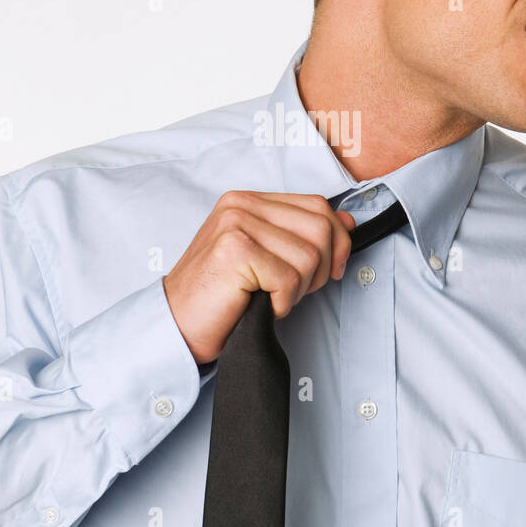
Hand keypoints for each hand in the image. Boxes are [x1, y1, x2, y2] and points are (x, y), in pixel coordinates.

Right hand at [162, 191, 357, 364]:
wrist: (177, 326)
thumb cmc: (220, 297)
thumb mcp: (266, 258)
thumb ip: (301, 236)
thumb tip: (348, 223)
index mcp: (248, 201)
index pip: (317, 206)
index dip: (336, 240)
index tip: (330, 269)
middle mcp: (240, 205)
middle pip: (320, 228)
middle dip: (319, 269)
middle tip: (290, 291)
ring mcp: (236, 225)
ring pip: (309, 256)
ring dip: (297, 290)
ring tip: (268, 297)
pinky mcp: (235, 252)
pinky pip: (289, 279)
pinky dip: (281, 302)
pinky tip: (258, 305)